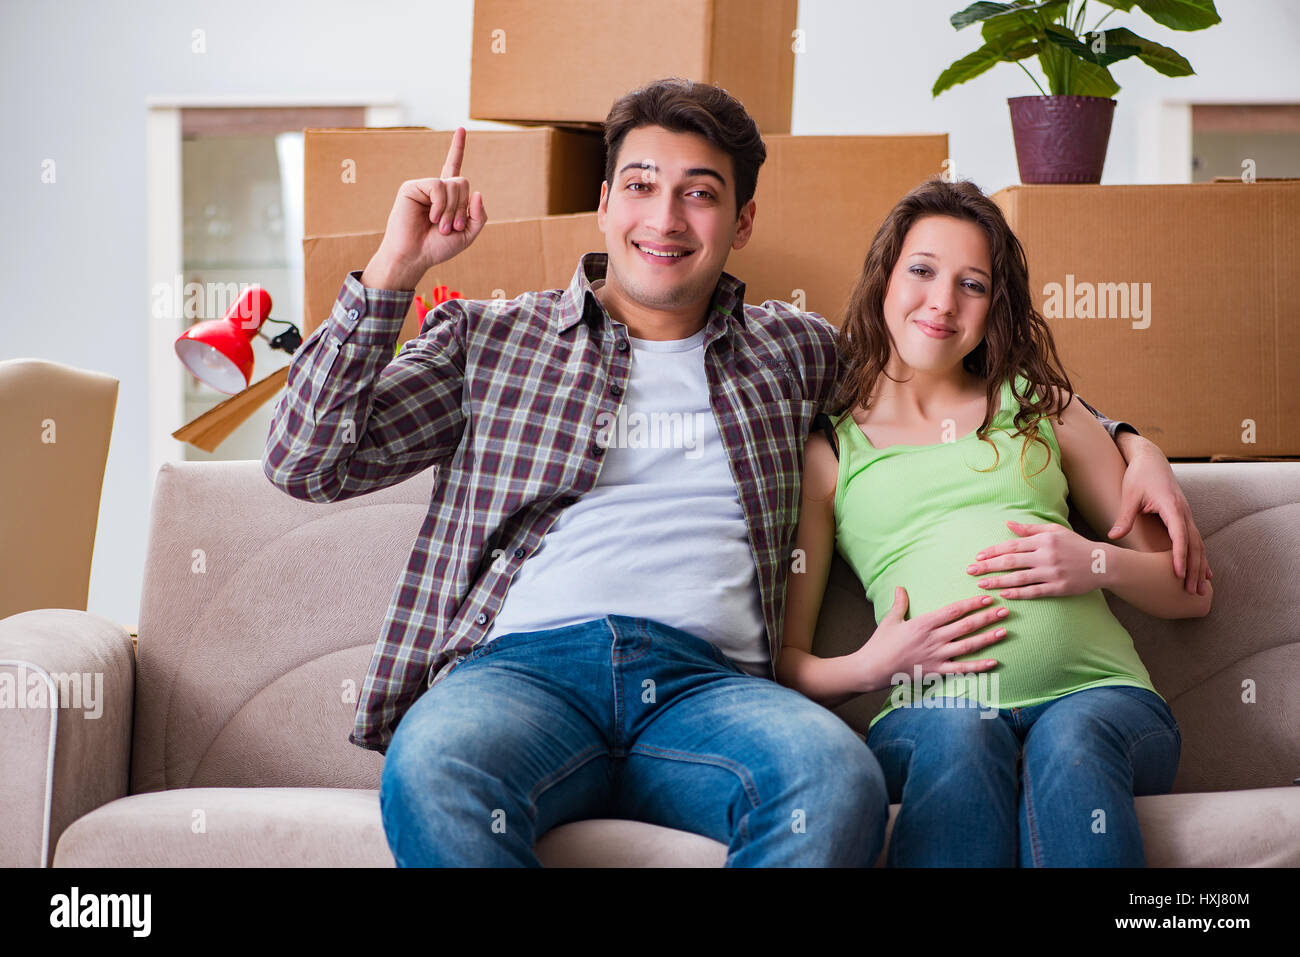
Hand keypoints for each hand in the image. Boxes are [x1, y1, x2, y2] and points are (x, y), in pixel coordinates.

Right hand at [362, 127, 487, 289]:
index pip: (454, 167)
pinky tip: (432, 218)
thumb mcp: (468, 235)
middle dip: (462, 208)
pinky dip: (440, 205)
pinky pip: (438, 186)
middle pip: (463, 183)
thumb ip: (479, 216)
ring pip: (453, 185)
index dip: (458, 148)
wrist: (415, 256)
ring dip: (452, 210)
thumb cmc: (437, 248)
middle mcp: (436, 188)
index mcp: (448, 197)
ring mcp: (423, 186)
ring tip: (441, 227)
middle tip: (452, 228)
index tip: (461, 129)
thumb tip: (478, 193)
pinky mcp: (412, 187)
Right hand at [855, 587, 1006, 690]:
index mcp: (924, 623)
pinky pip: (962, 669)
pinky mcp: (937, 671)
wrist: (873, 668)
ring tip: (1004, 631)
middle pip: (966, 626)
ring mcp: (937, 656)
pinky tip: (993, 662)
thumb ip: (900, 603)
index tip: (987, 597)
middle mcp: (934, 638)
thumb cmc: (880, 643)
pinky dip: (979, 667)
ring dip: (988, 638)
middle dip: (987, 617)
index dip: (972, 603)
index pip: (954, 610)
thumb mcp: (890, 619)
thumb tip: (900, 587)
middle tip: (1005, 610)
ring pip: (968, 646)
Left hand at [969, 520, 1102, 598]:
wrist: (1102, 563)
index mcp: (1044, 540)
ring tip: (981, 585)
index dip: (993, 551)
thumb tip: (1008, 524)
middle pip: (1010, 561)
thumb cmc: (1076, 545)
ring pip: (1019, 578)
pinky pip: (1033, 591)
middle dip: (988, 567)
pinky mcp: (1059, 588)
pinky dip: (1017, 593)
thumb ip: (1030, 530)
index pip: (1012, 545)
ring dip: (997, 582)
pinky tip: (1003, 595)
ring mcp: (1052, 572)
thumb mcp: (1054, 531)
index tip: (978, 556)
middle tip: (970, 571)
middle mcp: (1046, 555)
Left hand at [1110, 434, 1209, 594]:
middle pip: (1194, 545)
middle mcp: (1185, 512)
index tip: (1179, 574)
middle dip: (1194, 569)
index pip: (1179, 535)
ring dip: (1200, 566)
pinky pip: (1195, 540)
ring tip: (1201, 589)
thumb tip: (1111, 536)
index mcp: (1172, 507)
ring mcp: (1187, 515)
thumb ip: (1124, 517)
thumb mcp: (1129, 496)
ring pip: (1198, 544)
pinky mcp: (1185, 517)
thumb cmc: (1139, 476)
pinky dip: (1200, 557)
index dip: (1180, 556)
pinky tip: (1204, 573)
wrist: (1151, 460)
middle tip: (1193, 592)